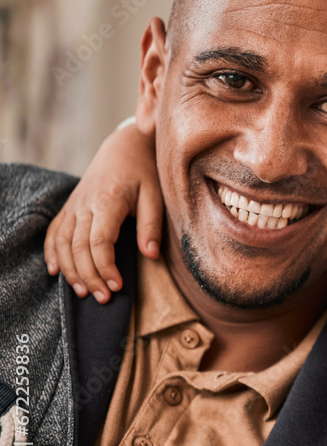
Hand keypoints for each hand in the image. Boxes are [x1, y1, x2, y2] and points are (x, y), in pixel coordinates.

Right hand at [43, 118, 161, 303]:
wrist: (124, 147)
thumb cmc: (144, 171)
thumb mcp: (155, 195)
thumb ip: (151, 225)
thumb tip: (150, 255)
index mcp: (107, 201)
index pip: (98, 241)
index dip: (105, 267)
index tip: (117, 286)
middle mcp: (84, 205)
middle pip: (78, 247)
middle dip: (89, 276)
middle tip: (103, 298)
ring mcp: (73, 206)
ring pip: (63, 243)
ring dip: (70, 270)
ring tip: (82, 293)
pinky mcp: (70, 207)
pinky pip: (54, 232)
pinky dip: (52, 253)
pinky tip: (56, 271)